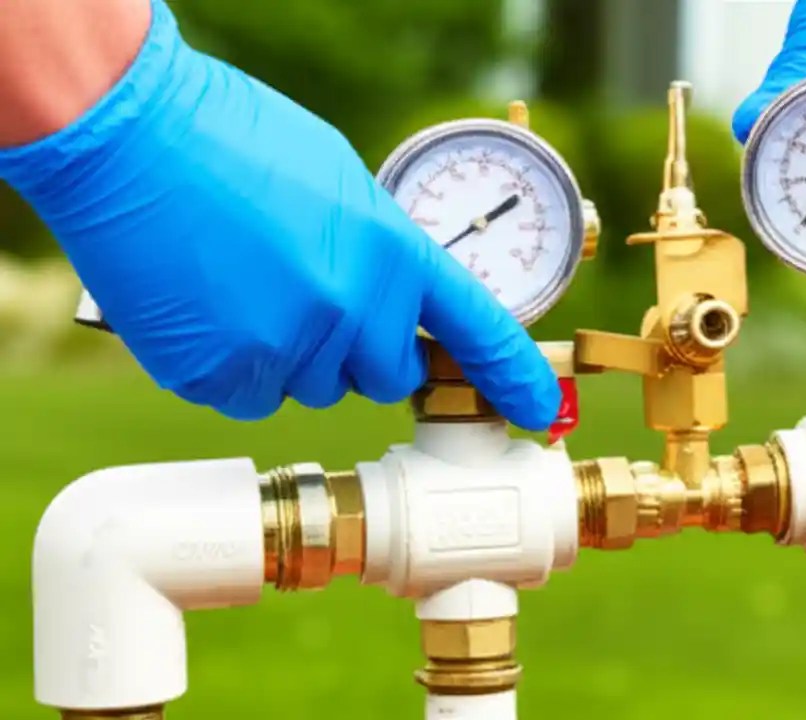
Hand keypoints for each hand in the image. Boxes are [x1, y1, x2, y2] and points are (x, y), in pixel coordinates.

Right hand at [0, 1, 559, 428]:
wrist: (129, 137)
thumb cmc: (232, 142)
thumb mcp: (338, 184)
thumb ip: (376, 251)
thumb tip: (388, 298)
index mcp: (394, 254)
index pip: (478, 330)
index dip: (513, 377)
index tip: (540, 413)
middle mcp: (354, 311)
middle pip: (384, 376)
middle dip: (358, 350)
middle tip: (308, 297)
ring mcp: (289, 349)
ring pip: (312, 387)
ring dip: (290, 355)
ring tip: (242, 286)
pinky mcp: (224, 377)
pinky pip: (249, 396)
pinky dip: (233, 367)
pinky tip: (209, 310)